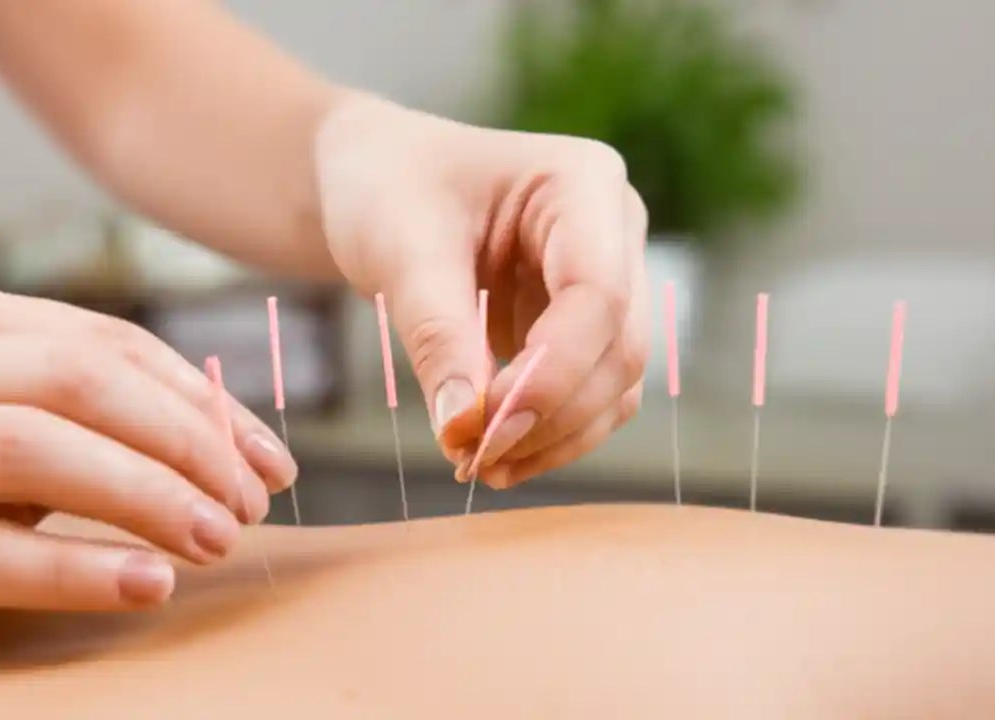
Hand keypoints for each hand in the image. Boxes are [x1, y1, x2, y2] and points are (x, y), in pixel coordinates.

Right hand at [0, 277, 294, 645]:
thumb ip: (92, 413)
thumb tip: (234, 448)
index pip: (107, 344)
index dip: (205, 403)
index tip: (271, 461)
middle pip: (78, 384)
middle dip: (186, 444)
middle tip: (248, 505)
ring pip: (32, 452)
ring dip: (144, 497)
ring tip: (215, 540)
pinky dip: (74, 567)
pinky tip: (144, 583)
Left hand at [317, 95, 649, 489]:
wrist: (376, 179)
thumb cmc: (388, 188)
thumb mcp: (400, 251)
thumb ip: (438, 337)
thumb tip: (464, 429)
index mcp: (582, 181)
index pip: (598, 294)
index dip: (552, 373)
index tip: (485, 428)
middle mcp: (614, 227)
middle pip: (618, 347)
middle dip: (550, 414)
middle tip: (473, 457)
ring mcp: (610, 277)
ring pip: (616, 382)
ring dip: (556, 436)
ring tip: (478, 465)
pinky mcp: (585, 323)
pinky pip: (591, 394)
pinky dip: (550, 432)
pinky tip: (495, 455)